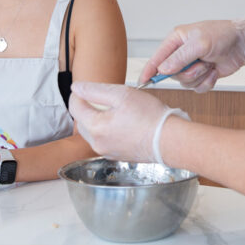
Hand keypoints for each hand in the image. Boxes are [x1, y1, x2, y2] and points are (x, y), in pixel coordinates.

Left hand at [69, 82, 186, 163]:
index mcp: (96, 127)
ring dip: (94, 120)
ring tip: (109, 108)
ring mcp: (107, 152)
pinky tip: (119, 122)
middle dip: (84, 108)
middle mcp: (98, 143)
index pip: (75, 107)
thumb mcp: (122, 94)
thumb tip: (77, 88)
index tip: (83, 87)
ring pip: (91, 133)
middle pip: (81, 122)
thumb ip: (95, 90)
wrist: (169, 140)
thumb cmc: (150, 116)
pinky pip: (103, 141)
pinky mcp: (117, 156)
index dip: (77, 94)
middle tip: (96, 96)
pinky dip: (105, 130)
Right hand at [140, 17, 244, 92]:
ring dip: (200, 76)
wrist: (242, 45)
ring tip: (209, 65)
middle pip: (172, 75)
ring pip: (185, 83)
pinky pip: (197, 88)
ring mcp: (191, 65)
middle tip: (200, 64)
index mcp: (176, 40)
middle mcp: (181, 54)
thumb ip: (180, 58)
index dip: (149, 70)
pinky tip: (214, 71)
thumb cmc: (222, 35)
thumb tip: (163, 69)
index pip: (157, 58)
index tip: (143, 81)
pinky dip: (207, 82)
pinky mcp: (202, 75)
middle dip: (188, 73)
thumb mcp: (199, 44)